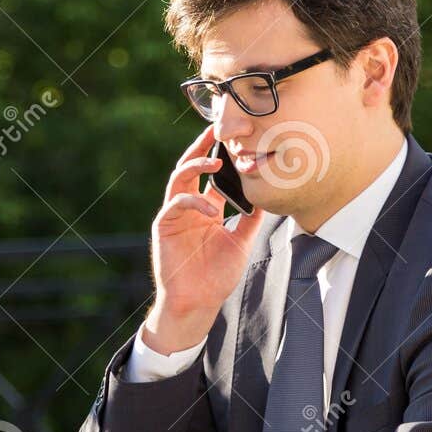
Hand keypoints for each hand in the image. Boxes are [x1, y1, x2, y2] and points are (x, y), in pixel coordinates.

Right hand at [143, 126, 265, 353]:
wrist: (198, 303)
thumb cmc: (217, 276)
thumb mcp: (241, 241)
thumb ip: (251, 218)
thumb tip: (267, 194)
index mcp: (206, 209)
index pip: (211, 175)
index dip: (220, 155)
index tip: (234, 138)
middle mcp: (189, 208)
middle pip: (191, 167)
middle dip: (202, 147)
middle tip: (216, 129)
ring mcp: (175, 215)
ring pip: (179, 177)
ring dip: (195, 165)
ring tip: (215, 160)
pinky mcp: (164, 226)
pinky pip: (176, 204)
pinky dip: (193, 202)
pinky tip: (210, 209)